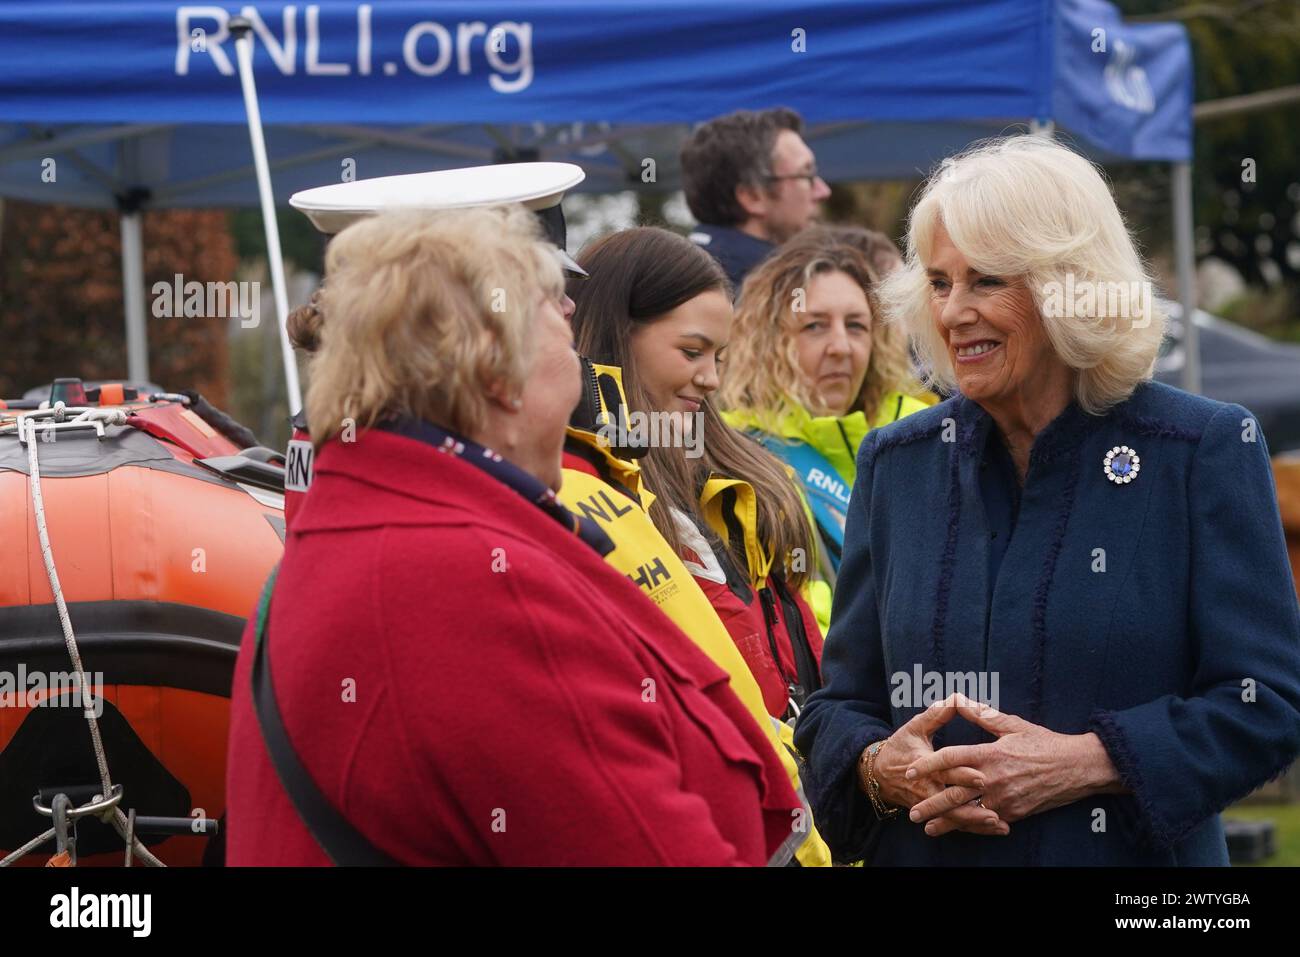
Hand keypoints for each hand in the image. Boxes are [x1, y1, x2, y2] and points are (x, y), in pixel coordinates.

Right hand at [867, 694, 1007, 836]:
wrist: (879, 775)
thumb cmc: (900, 747)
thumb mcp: (914, 727)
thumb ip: (937, 714)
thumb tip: (955, 698)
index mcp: (925, 765)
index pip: (945, 771)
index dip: (962, 775)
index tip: (981, 776)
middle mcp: (928, 787)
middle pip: (951, 798)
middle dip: (972, 804)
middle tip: (994, 809)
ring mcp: (930, 803)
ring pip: (954, 816)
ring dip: (976, 821)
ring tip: (998, 823)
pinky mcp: (934, 813)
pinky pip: (955, 823)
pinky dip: (975, 827)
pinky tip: (996, 829)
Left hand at [905, 698, 1122, 825]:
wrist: (1077, 767)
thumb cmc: (1044, 742)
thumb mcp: (1012, 724)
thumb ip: (981, 714)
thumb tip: (957, 698)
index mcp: (989, 754)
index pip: (950, 759)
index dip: (928, 765)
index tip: (910, 771)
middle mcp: (993, 778)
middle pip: (954, 793)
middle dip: (931, 804)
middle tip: (912, 811)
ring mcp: (1004, 799)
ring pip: (969, 813)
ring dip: (947, 822)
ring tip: (929, 828)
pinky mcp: (1015, 812)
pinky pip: (988, 821)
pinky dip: (973, 826)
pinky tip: (960, 831)